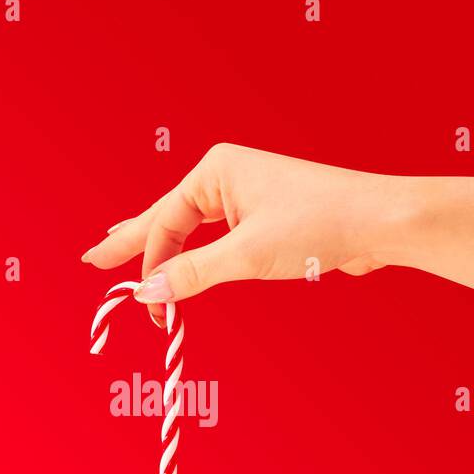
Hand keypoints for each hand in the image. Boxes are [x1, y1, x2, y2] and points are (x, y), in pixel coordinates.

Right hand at [81, 143, 409, 324]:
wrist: (379, 221)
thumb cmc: (318, 224)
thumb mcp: (247, 254)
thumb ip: (193, 275)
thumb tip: (147, 294)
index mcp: (216, 170)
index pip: (165, 222)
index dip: (147, 264)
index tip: (140, 303)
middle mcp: (227, 177)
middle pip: (167, 217)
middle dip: (132, 241)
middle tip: (94, 260)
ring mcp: (248, 196)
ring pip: (191, 227)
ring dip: (162, 248)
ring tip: (125, 254)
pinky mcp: (267, 218)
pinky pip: (216, 237)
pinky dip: (194, 252)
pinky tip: (182, 257)